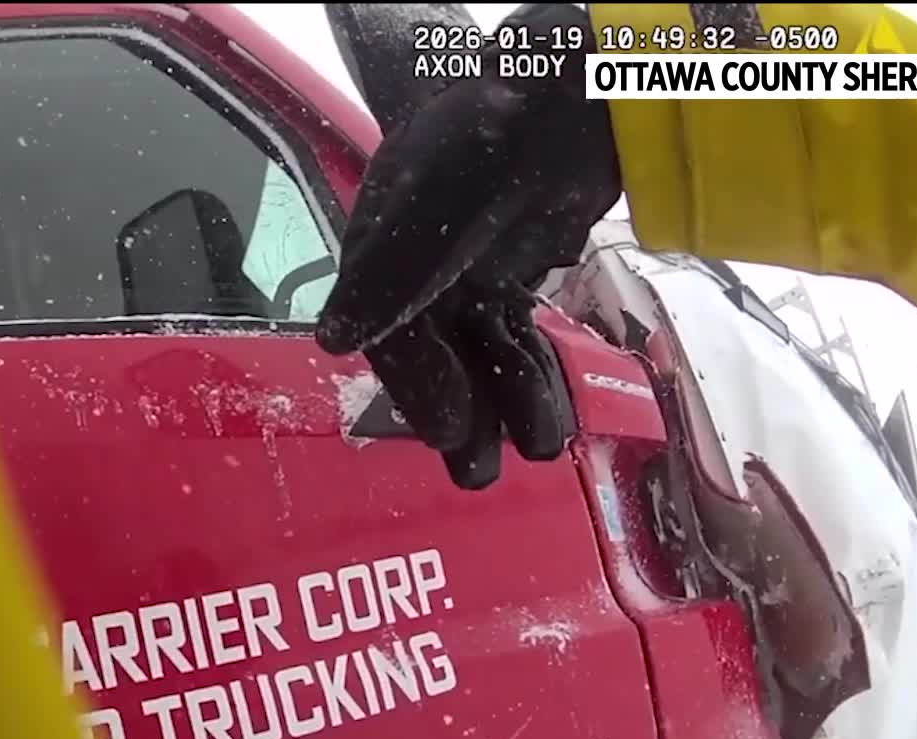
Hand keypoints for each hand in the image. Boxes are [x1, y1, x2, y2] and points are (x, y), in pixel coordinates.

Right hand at [317, 4, 621, 487]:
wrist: (583, 88)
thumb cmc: (501, 134)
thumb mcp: (436, 203)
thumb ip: (389, 274)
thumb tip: (333, 342)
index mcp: (386, 236)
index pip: (388, 330)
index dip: (415, 385)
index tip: (446, 432)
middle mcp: (421, 254)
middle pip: (431, 352)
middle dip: (457, 413)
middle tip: (476, 472)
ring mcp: (472, 258)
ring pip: (477, 350)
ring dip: (502, 403)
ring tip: (533, 451)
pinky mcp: (520, 260)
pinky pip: (515, 331)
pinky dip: (530, 372)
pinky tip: (548, 413)